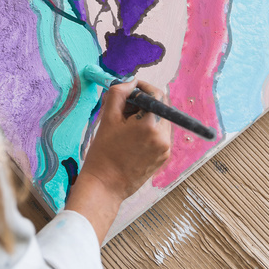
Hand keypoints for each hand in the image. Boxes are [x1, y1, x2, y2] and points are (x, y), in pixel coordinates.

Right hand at [64, 79, 170, 243]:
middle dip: (144, 103)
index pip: (156, 95)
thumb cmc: (103, 153)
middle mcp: (163, 137)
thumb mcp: (107, 119)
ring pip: (161, 121)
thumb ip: (119, 94)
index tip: (131, 89)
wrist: (105, 185)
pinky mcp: (163, 158)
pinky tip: (131, 138)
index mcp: (150, 125)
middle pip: (161, 107)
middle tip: (124, 108)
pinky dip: (149, 130)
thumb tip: (131, 82)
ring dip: (147, 116)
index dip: (144, 88)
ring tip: (126, 125)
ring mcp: (165, 149)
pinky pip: (160, 135)